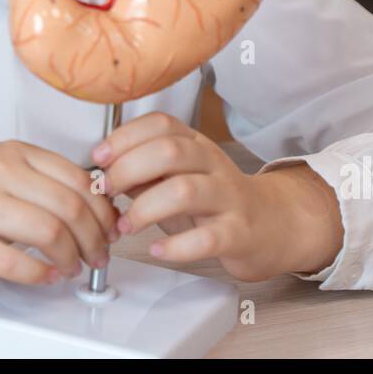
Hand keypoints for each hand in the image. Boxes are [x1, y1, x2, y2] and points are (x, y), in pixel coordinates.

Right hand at [0, 140, 119, 288]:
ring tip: (72, 268)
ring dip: (72, 257)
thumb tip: (97, 207)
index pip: (79, 177)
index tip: (110, 228)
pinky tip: (45, 276)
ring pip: (49, 230)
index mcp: (13, 153)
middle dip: (95, 238)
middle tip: (98, 255)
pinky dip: (40, 273)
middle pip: (70, 205)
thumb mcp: (0, 176)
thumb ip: (43, 184)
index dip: (103, 209)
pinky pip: (15, 261)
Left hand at [93, 112, 343, 281]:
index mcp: (196, 144)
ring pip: (185, 191)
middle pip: (170, 151)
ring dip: (145, 208)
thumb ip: (144, 171)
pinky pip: (207, 238)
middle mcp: (213, 165)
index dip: (124, 137)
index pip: (160, 124)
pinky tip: (157, 249)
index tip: (99, 158)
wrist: (272, 224)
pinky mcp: (239, 233)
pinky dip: (176, 246)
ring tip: (126, 225)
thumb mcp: (179, 176)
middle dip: (128, 169)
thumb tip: (101, 172)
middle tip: (106, 191)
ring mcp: (228, 198)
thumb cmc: (215, 201)